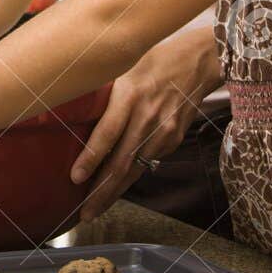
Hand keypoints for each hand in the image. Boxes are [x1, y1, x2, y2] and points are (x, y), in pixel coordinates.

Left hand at [69, 28, 219, 221]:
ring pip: (135, 169)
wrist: (198, 62)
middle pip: (122, 162)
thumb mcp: (123, 66)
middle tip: (83, 213)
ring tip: (94, 209)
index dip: (91, 158)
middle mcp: (148, 117)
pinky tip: (115, 188)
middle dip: (101, 192)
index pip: (108, 133)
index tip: (75, 178)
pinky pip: (147, 162)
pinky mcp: (173, 139)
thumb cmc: (153, 59)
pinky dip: (130, 177)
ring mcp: (163, 132)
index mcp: (131, 95)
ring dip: (114, 192)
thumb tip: (73, 112)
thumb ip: (104, 91)